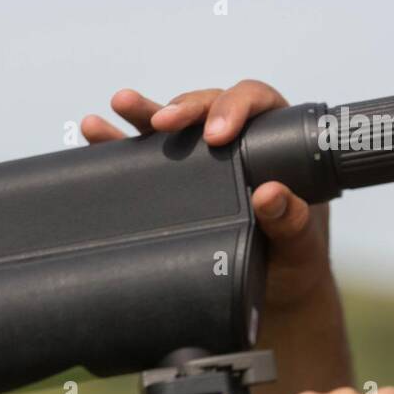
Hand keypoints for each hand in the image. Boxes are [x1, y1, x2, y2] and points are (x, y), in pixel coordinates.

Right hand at [81, 84, 330, 307]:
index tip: (216, 134)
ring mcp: (200, 159)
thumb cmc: (294, 259)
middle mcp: (236, 140)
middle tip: (165, 123)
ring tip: (120, 104)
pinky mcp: (172, 181)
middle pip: (207, 106)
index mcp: (276, 140)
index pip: (256, 102)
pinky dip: (117, 143)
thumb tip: (269, 195)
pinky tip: (94, 130)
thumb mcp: (300, 243)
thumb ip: (292, 220)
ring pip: (171, 124)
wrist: (273, 290)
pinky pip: (142, 156)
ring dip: (143, 112)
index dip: (234, 107)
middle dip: (184, 109)